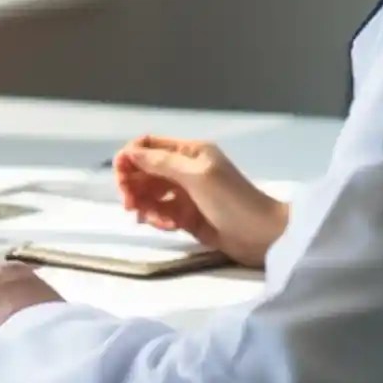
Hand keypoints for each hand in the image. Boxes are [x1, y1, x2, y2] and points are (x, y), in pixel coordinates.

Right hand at [114, 135, 288, 268]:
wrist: (262, 236)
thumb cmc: (233, 200)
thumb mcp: (197, 177)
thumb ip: (161, 163)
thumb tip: (129, 152)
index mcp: (189, 153)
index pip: (148, 146)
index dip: (130, 157)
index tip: (120, 176)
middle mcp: (184, 170)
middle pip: (144, 171)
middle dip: (133, 186)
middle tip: (130, 205)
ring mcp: (185, 194)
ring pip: (149, 194)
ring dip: (145, 206)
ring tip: (152, 220)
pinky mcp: (186, 217)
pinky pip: (160, 213)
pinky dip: (158, 219)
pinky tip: (167, 226)